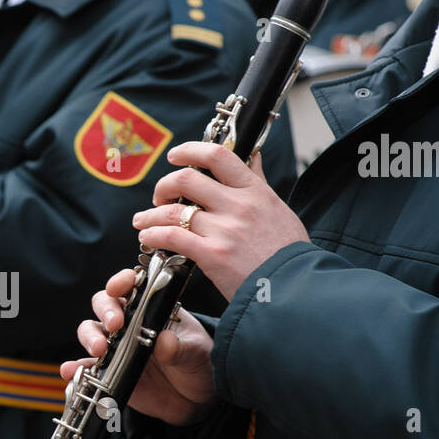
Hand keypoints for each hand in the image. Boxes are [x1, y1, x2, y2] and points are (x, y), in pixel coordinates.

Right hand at [61, 268, 217, 426]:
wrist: (196, 398)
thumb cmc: (197, 363)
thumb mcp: (196, 352)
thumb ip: (180, 347)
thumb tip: (164, 342)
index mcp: (151, 309)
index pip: (131, 287)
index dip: (121, 282)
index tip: (119, 287)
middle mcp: (129, 323)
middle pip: (103, 305)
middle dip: (105, 311)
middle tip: (115, 325)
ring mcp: (116, 347)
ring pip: (90, 331)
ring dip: (89, 337)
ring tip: (97, 350)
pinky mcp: (108, 372)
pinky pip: (86, 368)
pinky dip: (75, 368)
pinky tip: (70, 370)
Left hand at [132, 143, 308, 300]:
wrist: (296, 287)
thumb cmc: (288, 252)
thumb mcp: (278, 208)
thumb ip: (259, 182)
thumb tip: (253, 155)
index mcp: (254, 191)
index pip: (218, 156)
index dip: (189, 151)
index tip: (175, 156)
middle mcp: (238, 205)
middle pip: (186, 179)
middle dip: (164, 186)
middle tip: (159, 196)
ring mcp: (224, 229)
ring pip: (173, 211)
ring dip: (151, 214)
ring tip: (143, 221)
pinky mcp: (212, 255)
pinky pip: (171, 237)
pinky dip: (153, 235)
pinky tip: (148, 238)